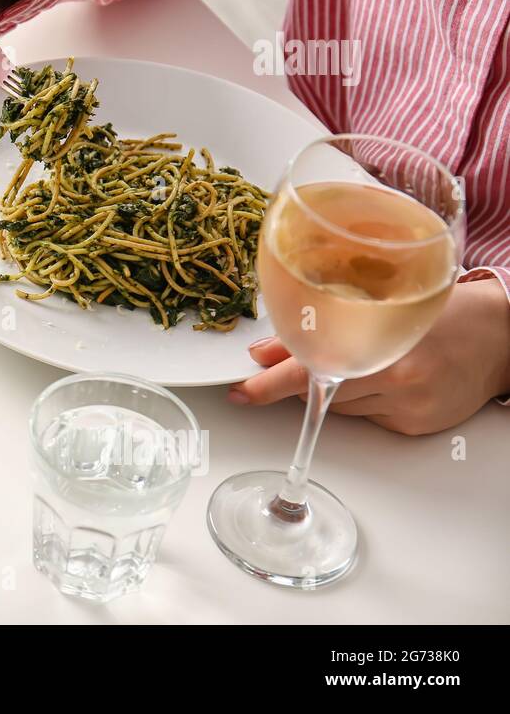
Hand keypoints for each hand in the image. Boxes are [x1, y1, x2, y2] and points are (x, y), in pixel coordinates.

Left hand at [230, 279, 509, 434]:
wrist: (499, 338)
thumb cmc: (442, 311)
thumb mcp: (380, 300)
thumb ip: (321, 326)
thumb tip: (263, 352)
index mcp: (382, 347)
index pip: (311, 370)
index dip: (269, 384)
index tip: (241, 392)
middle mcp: (395, 381)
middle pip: (321, 392)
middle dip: (295, 382)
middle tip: (270, 376)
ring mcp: (406, 408)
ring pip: (340, 407)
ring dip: (332, 388)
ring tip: (357, 360)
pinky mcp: (413, 426)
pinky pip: (367, 416)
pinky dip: (362, 399)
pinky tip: (383, 378)